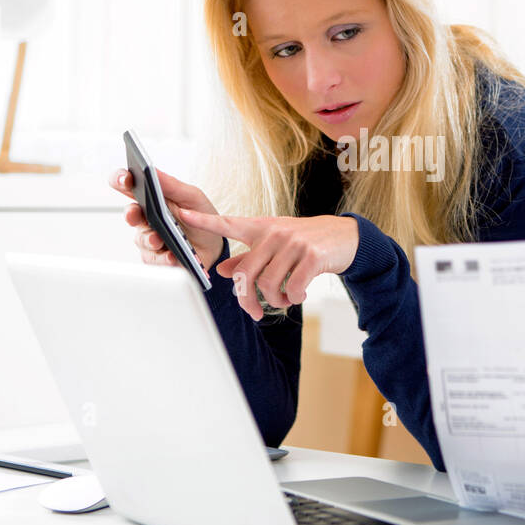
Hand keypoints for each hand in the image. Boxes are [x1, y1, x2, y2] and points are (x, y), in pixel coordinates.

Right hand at [109, 168, 222, 271]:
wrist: (215, 244)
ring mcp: (149, 237)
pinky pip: (153, 259)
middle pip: (129, 213)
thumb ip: (171, 185)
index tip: (126, 179)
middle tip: (135, 214)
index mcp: (151, 197)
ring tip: (158, 240)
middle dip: (131, 214)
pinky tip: (171, 255)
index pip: (128, 184)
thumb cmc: (201, 216)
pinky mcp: (155, 257)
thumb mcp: (191, 197)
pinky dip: (162, 258)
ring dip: (149, 239)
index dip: (121, 179)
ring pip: (140, 238)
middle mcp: (146, 217)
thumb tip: (152, 169)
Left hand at [174, 209, 358, 321]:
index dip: (203, 219)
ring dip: (275, 302)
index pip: (227, 222)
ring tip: (284, 300)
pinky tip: (299, 295)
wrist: (344, 236)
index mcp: (260, 228)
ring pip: (268, 285)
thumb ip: (249, 257)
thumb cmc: (304, 242)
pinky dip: (294, 299)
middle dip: (247, 301)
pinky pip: (293, 288)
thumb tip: (223, 272)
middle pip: (246, 274)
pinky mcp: (312, 256)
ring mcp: (293, 244)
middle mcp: (274, 233)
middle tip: (255, 312)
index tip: (180, 211)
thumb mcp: (274, 245)